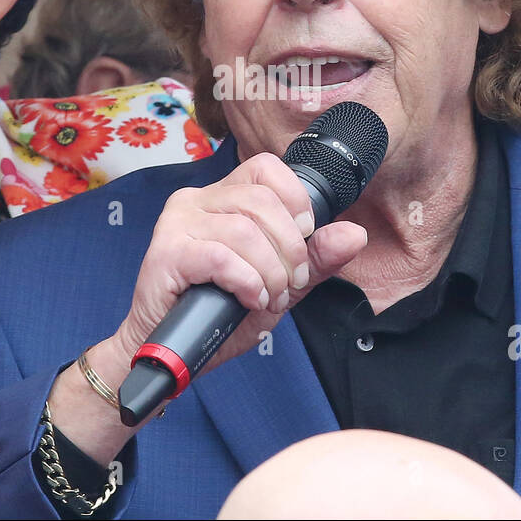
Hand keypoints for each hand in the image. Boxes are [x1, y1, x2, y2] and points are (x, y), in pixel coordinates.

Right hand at [115, 151, 367, 377]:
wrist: (172, 353)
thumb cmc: (218, 316)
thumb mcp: (279, 286)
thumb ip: (315, 260)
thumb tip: (354, 234)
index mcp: (221, 197)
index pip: (267, 167)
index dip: (296, 201)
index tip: (302, 240)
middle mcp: (195, 200)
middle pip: (262, 200)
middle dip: (289, 249)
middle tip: (287, 284)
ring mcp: (177, 224)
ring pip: (245, 230)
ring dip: (269, 273)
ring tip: (266, 298)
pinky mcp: (166, 253)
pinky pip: (222, 257)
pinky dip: (246, 283)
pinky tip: (247, 300)